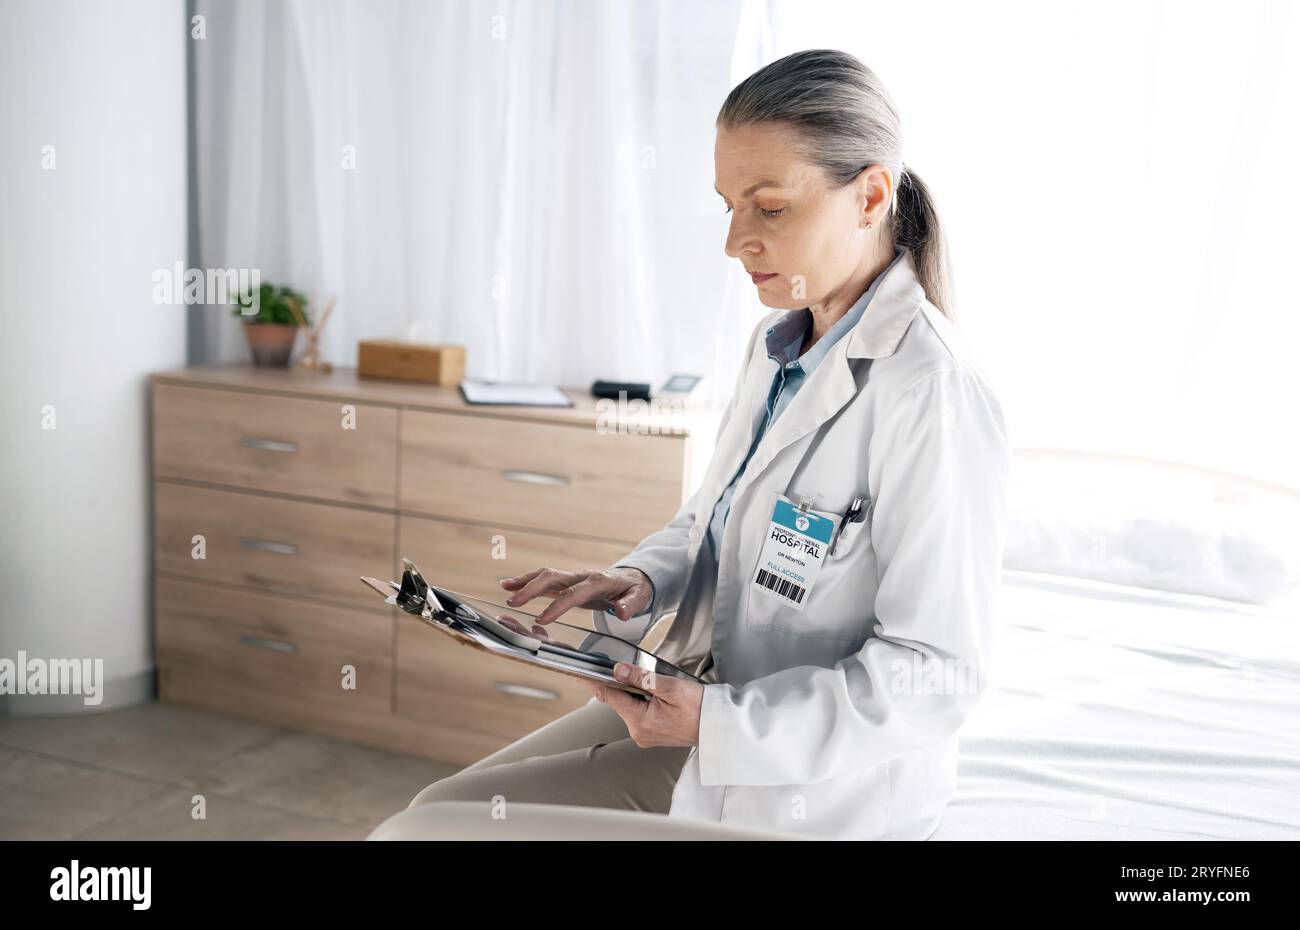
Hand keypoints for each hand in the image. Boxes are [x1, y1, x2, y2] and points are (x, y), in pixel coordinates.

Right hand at [499, 566, 653, 625]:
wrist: (635, 578)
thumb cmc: (636, 590)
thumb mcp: (640, 598)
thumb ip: (631, 605)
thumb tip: (623, 612)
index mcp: (598, 582)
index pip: (574, 593)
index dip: (557, 605)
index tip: (542, 619)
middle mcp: (582, 576)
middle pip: (553, 578)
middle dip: (532, 589)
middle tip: (513, 602)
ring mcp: (573, 577)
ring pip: (545, 575)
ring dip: (525, 581)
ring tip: (505, 589)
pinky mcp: (568, 581)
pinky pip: (545, 580)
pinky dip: (527, 582)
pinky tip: (510, 587)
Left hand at [581, 662, 702, 747]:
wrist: (720, 727)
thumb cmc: (701, 709)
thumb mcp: (671, 688)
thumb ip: (642, 678)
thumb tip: (619, 670)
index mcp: (640, 721)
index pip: (610, 696)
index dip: (594, 682)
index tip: (580, 674)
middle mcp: (639, 732)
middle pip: (620, 700)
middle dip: (623, 683)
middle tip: (633, 670)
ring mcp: (646, 735)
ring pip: (630, 705)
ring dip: (636, 692)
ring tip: (657, 685)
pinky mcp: (653, 733)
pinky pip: (640, 712)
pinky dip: (643, 700)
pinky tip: (657, 695)